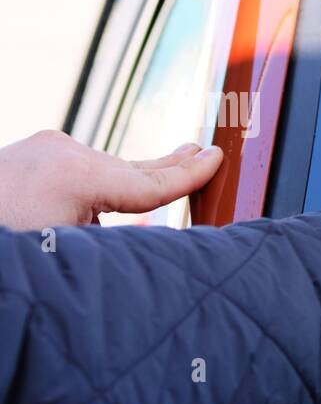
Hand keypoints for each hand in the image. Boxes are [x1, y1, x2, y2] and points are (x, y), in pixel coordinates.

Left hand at [0, 130, 222, 229]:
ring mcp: (43, 150)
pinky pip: (84, 170)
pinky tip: (124, 183)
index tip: (217, 159)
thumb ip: (117, 241)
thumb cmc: (7, 246)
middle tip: (205, 149)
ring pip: (108, 169)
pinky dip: (109, 181)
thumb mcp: (68, 254)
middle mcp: (61, 152)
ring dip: (137, 178)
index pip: (149, 182)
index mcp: (75, 174)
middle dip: (172, 164)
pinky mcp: (29, 156)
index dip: (189, 175)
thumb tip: (149, 238)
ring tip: (178, 163)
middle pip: (132, 166)